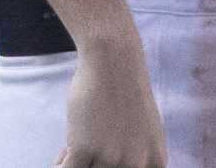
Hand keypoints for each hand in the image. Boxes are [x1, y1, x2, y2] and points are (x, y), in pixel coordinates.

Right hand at [58, 33, 166, 167]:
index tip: (102, 158)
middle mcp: (136, 164)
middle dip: (92, 165)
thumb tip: (105, 165)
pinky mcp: (86, 148)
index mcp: (155, 161)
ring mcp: (112, 157)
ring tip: (70, 152)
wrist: (113, 58)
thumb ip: (135, 153)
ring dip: (75, 164)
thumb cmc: (123, 89)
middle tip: (85, 156)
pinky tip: (62, 155)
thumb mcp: (142, 128)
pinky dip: (60, 165)